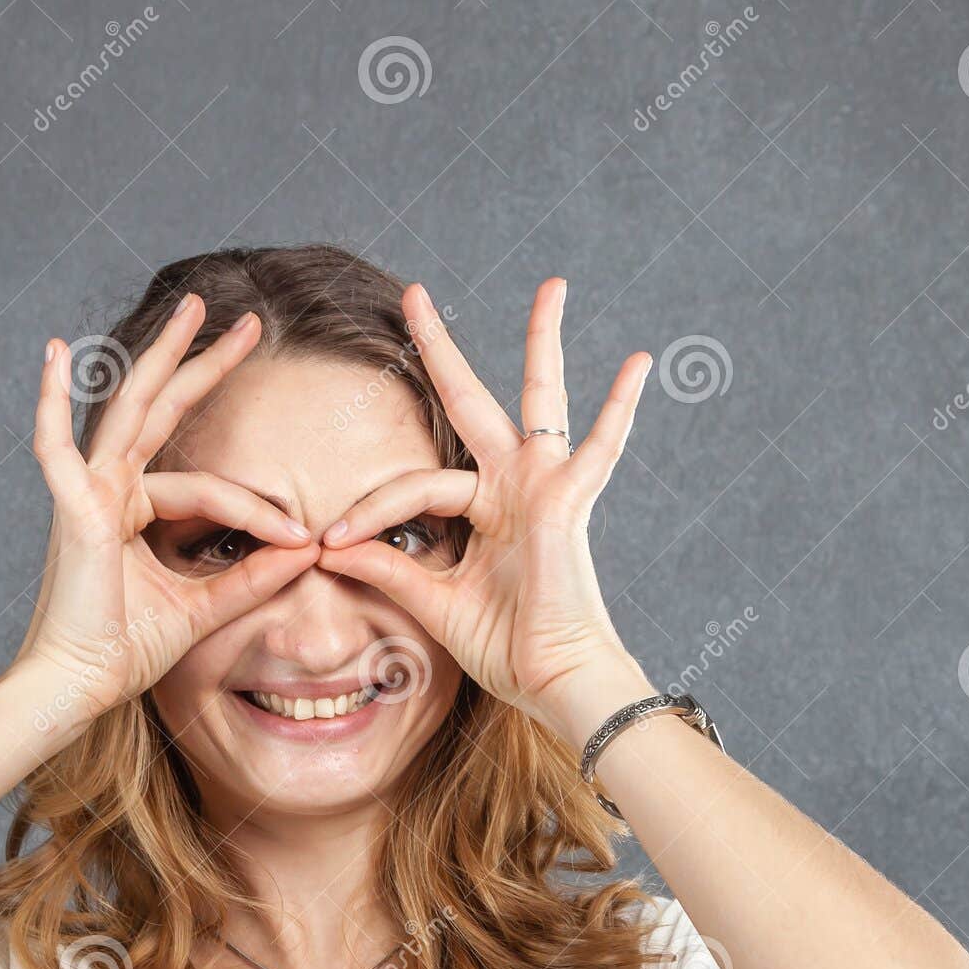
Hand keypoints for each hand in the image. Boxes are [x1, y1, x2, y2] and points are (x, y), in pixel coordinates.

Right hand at [16, 295, 319, 716]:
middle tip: (250, 324)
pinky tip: (54, 353)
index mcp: (136, 513)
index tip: (304, 536)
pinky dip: (49, 401)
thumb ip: (251, 578)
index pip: (209, 489)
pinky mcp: (72, 509)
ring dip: (163, 356)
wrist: (80, 686)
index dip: (258, 510)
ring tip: (195, 309)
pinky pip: (55, 446)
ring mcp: (88, 494)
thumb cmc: (126, 652)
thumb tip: (307, 549)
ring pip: (132, 410)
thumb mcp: (204, 608)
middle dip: (206, 365)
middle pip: (165, 413)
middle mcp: (111, 492)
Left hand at [317, 277, 654, 746]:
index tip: (328, 543)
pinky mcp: (567, 501)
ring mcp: (544, 488)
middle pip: (471, 402)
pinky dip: (622, 408)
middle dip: (441, 349)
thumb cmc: (506, 649)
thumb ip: (388, 569)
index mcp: (484, 511)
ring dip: (543, 341)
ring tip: (552, 286)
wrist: (553, 682)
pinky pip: (601, 447)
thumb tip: (330, 547)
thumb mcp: (433, 603)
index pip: (415, 484)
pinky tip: (639, 362)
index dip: (370, 510)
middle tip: (412, 293)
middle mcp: (514, 488)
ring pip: (539, 399)